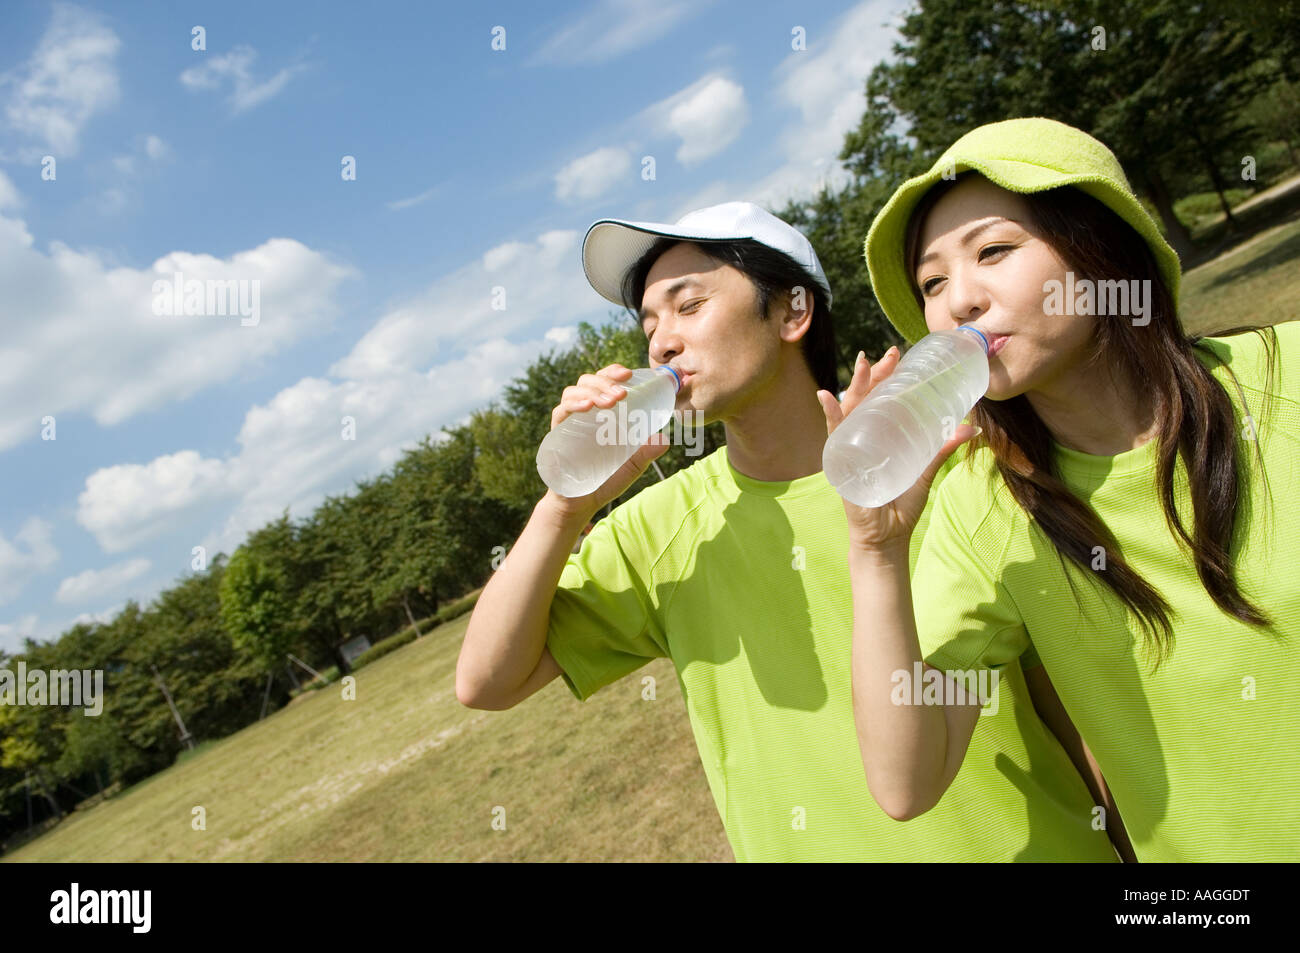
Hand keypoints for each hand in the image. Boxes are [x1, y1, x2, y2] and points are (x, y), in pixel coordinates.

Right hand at [543, 363, 671, 517]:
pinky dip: (574, 404)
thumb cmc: (605, 480)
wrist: (580, 504)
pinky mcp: (556, 434)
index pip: (604, 382)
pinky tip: (588, 407)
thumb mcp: (632, 466)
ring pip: (574, 391)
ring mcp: (569, 421)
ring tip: (611, 401)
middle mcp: (583, 412)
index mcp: (601, 413)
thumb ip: (646, 452)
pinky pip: (560, 411)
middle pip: (588, 381)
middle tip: (623, 393)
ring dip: (594, 391)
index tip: (628, 373)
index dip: (614, 372)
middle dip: (606, 381)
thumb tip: (665, 439)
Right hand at [816, 348, 979, 553]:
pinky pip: (833, 434)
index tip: (898, 357)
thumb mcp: (925, 471)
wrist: (887, 536)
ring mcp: (850, 448)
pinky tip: (826, 396)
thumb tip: (970, 428)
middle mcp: (863, 438)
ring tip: (861, 363)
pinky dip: (829, 415)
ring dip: (854, 385)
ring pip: (850, 410)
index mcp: (881, 436)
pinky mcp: (841, 462)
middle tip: (889, 355)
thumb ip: (942, 449)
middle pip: (865, 399)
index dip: (887, 378)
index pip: (881, 400)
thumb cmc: (901, 505)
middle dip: (874, 374)